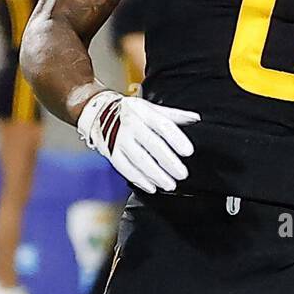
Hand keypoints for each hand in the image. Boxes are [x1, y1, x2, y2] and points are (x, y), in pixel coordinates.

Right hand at [77, 90, 199, 193]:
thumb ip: (173, 115)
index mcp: (143, 112)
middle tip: (181, 173)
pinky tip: (151, 186)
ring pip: (139, 160)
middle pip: (152, 145)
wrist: (98, 112)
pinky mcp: (111, 153)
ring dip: (155, 174)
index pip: (163, 125)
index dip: (176, 139)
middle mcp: (131, 125)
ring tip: (169, 184)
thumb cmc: (129, 111)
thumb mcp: (151, 108)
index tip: (188, 151)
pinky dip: (138, 179)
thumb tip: (195, 118)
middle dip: (168, 162)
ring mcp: (119, 140)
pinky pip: (125, 168)